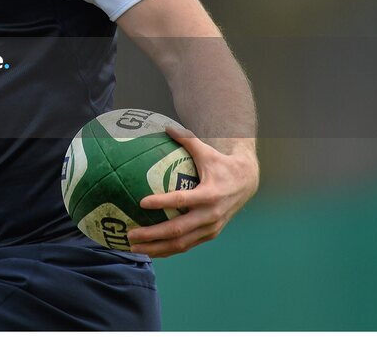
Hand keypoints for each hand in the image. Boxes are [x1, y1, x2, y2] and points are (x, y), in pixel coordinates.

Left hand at [127, 126, 258, 256]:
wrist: (246, 182)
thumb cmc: (220, 163)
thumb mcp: (205, 150)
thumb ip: (186, 139)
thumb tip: (164, 126)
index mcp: (209, 194)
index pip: (181, 200)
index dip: (162, 203)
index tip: (141, 203)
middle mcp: (210, 215)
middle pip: (178, 230)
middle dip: (152, 234)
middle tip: (130, 234)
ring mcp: (210, 228)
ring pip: (181, 243)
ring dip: (157, 248)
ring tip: (133, 247)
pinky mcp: (209, 235)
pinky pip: (186, 246)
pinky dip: (167, 249)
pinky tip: (150, 249)